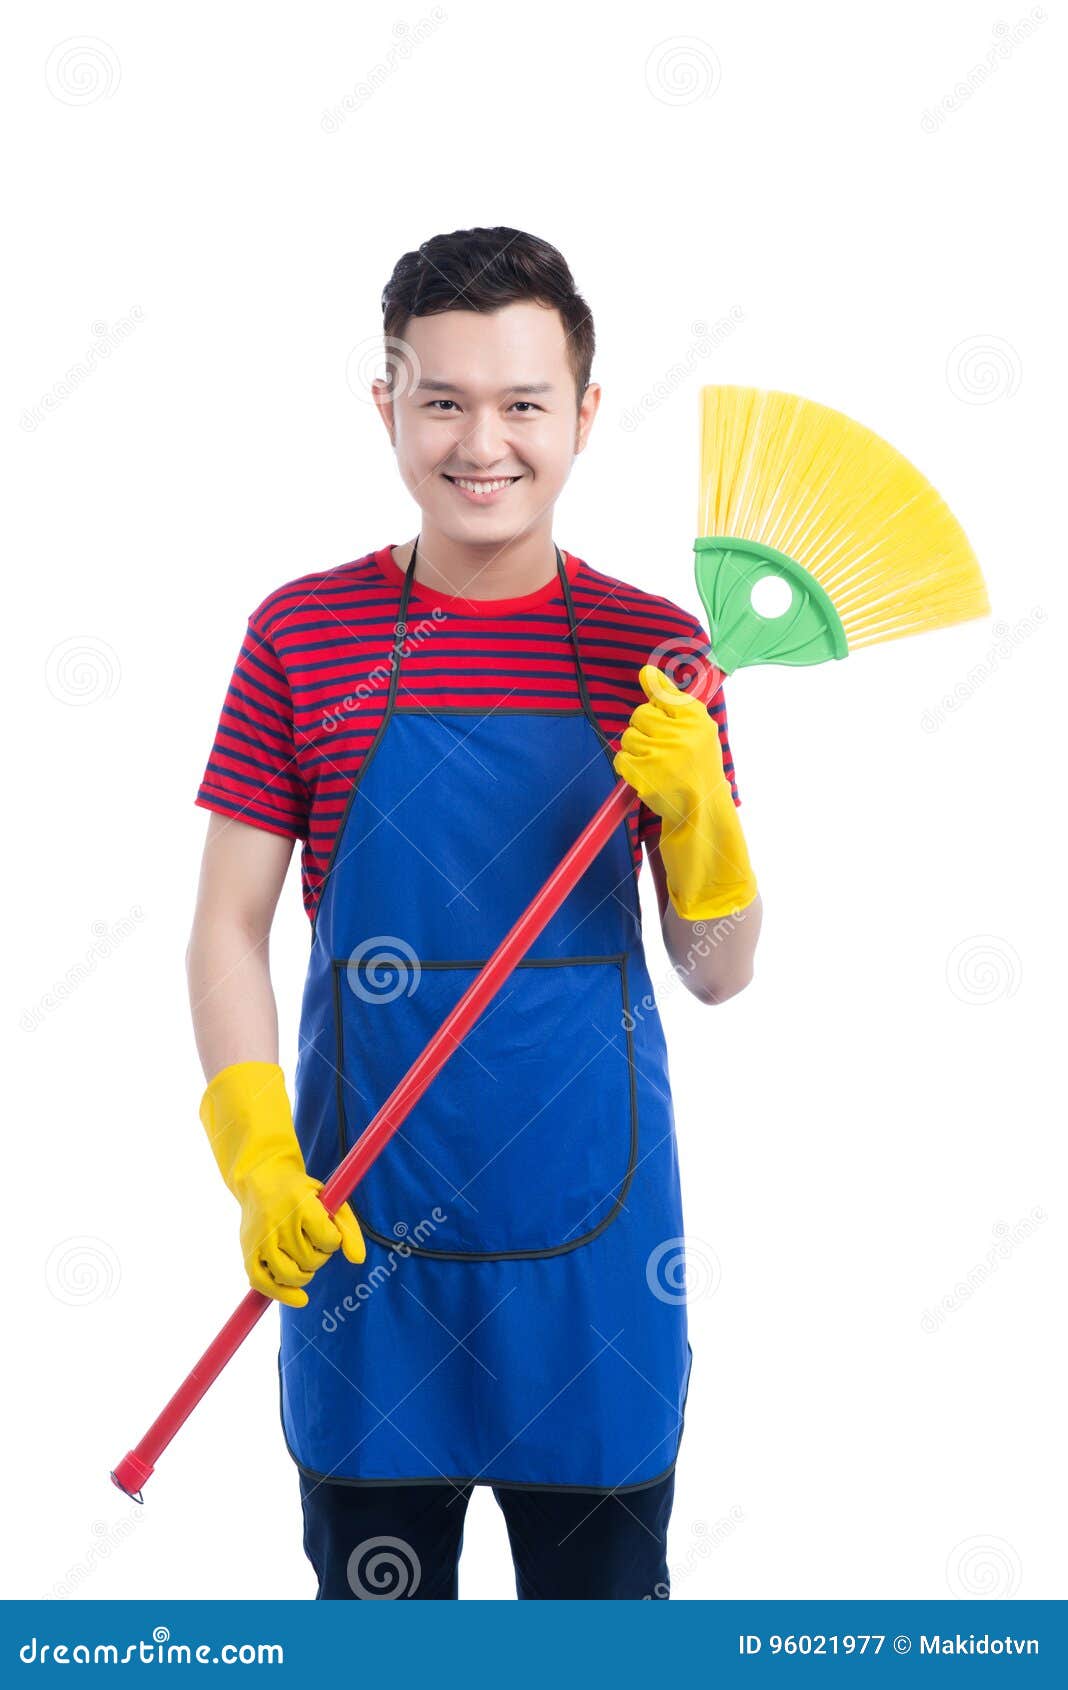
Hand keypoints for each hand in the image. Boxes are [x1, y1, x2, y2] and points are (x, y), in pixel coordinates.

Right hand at [199, 1061, 365, 1308]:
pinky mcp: (247, 1252)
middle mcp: (276, 1219)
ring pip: (292, 1274)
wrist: (255, 1169)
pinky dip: (281, 1294)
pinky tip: (296, 1295)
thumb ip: (347, 1224)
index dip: (336, 1240)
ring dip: (304, 1271)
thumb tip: (362, 1260)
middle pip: (312, 1258)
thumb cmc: (299, 1181)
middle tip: (316, 1236)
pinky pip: (263, 1285)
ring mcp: (259, 1236)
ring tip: (303, 1252)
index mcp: (297, 1199)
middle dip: (321, 1251)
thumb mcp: (327, 1191)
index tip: (340, 1240)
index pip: (327, 1235)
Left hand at [613, 665, 757, 921]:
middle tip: (662, 754)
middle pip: (640, 716)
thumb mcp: (697, 735)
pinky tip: (646, 779)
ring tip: (656, 768)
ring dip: (636, 753)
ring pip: (629, 738)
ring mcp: (664, 756)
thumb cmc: (698, 774)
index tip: (649, 684)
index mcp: (699, 722)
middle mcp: (684, 735)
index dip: (655, 694)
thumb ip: (673, 702)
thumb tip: (647, 671)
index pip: (666, 694)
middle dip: (644, 732)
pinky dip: (628, 769)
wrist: (702, 819)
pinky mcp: (646, 776)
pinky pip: (621, 759)